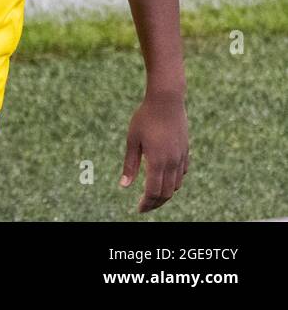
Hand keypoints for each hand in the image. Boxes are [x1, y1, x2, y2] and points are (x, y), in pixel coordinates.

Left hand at [119, 93, 188, 211]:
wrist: (166, 101)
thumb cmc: (145, 118)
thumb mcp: (132, 140)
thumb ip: (130, 164)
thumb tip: (124, 186)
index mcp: (157, 162)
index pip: (153, 192)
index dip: (146, 203)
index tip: (138, 209)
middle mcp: (172, 163)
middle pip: (166, 193)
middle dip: (155, 203)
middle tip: (144, 206)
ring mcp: (181, 157)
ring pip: (176, 185)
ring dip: (165, 194)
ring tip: (152, 195)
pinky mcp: (185, 151)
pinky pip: (182, 174)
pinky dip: (174, 182)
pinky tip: (164, 180)